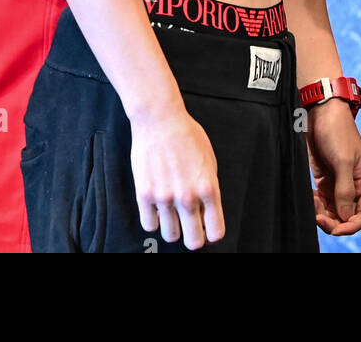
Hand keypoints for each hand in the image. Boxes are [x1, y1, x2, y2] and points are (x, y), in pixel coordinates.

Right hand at [129, 108, 224, 249]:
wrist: (160, 120)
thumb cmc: (186, 134)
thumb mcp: (209, 159)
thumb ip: (209, 186)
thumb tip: (207, 209)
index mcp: (208, 187)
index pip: (215, 231)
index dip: (212, 234)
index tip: (208, 231)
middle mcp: (187, 196)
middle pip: (193, 241)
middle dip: (193, 238)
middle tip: (190, 229)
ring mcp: (165, 197)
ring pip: (170, 236)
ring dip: (172, 228)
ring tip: (172, 215)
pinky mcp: (145, 195)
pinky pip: (149, 225)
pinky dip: (154, 220)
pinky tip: (158, 208)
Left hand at [305, 99, 360, 234]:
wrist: (321, 114)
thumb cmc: (338, 130)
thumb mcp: (343, 161)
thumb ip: (345, 190)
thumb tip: (345, 216)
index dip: (352, 226)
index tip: (336, 228)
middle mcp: (354, 186)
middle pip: (347, 217)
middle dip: (334, 221)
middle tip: (319, 217)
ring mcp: (338, 184)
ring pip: (333, 212)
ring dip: (322, 213)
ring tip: (313, 203)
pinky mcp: (325, 181)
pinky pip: (321, 202)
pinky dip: (315, 205)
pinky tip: (311, 197)